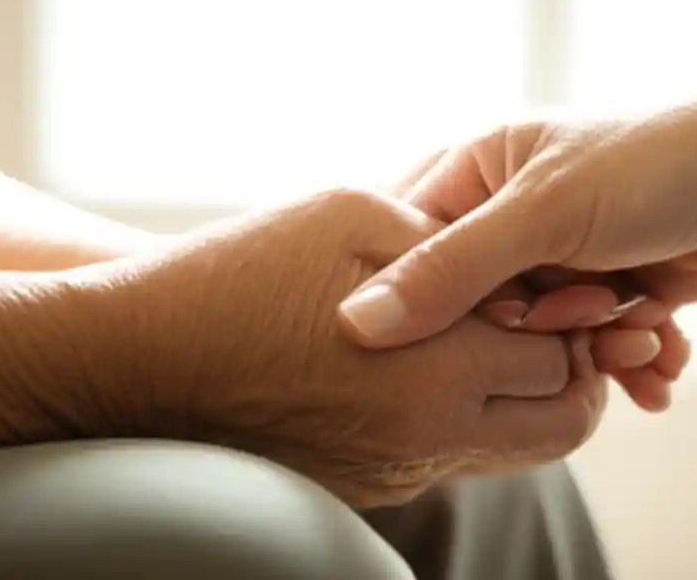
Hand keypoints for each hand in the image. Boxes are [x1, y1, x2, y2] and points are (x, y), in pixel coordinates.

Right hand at [88, 189, 605, 507]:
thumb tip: (509, 273)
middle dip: (570, 364)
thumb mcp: (352, 213)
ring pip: (515, 447)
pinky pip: (454, 453)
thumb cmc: (233, 275)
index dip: (569, 309)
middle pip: (561, 423)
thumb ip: (450, 241)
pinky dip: (467, 410)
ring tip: (488, 328)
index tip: (550, 272)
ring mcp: (397, 471)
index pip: (564, 360)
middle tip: (543, 308)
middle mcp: (428, 441)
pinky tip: (428, 355)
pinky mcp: (367, 484)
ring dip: (524, 391)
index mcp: (435, 375)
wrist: (126, 365)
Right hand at [387, 150, 683, 410]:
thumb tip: (356, 327)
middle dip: (543, 333)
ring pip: (539, 340)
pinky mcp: (607, 290)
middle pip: (478, 313)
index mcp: (473, 171)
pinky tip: (663, 359)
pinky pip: (590, 349)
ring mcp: (558, 257)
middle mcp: (507, 216)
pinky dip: (628, 363)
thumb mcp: (545, 213)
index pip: (410, 256)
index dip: (446, 306)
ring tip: (643, 338)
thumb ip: (451, 271)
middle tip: (592, 318)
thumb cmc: (658, 165)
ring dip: (595, 354)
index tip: (507, 316)